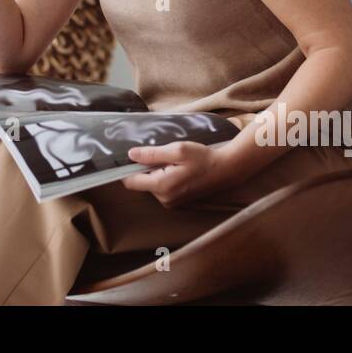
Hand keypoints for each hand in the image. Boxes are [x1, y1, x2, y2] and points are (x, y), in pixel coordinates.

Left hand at [121, 141, 237, 208]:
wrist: (225, 170)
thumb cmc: (202, 158)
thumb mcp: (177, 150)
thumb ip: (152, 154)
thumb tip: (131, 155)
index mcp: (161, 186)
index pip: (131, 182)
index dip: (126, 169)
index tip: (129, 156)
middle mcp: (163, 199)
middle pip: (141, 182)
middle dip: (145, 168)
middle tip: (161, 154)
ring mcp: (171, 202)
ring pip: (151, 184)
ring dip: (156, 172)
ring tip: (172, 161)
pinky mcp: (176, 201)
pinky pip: (161, 188)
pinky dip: (163, 177)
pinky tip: (177, 168)